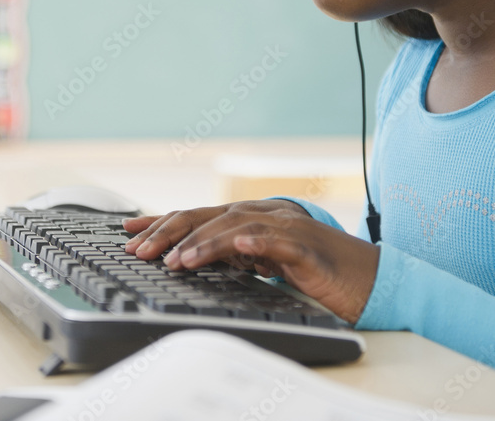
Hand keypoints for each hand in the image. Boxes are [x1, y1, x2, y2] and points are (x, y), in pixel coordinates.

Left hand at [123, 200, 379, 323]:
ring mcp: (285, 227)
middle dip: (169, 231)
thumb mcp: (263, 263)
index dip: (161, 221)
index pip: (197, 215)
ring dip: (203, 243)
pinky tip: (238, 247)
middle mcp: (263, 215)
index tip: (129, 231)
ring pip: (235, 227)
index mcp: (250, 218)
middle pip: (208, 216)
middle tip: (139, 248)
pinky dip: (256, 242)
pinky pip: (277, 242)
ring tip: (177, 260)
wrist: (366, 279)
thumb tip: (189, 257)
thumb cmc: (314, 272)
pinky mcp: (306, 247)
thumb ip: (232, 254)